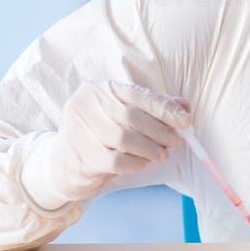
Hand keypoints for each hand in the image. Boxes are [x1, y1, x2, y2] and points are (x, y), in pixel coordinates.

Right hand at [21, 80, 190, 209]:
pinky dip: (135, 163)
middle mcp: (86, 104)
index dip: (165, 108)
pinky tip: (143, 163)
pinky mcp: (78, 155)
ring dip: (150, 149)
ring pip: (124, 139)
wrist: (64, 161)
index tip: (185, 120)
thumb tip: (184, 107)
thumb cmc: (101, 132)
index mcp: (101, 88)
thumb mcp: (123, 113)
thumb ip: (151, 107)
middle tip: (176, 141)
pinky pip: (115, 161)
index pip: (139, 95)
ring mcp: (78, 129)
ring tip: (161, 154)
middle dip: (160, 131)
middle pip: (132, 117)